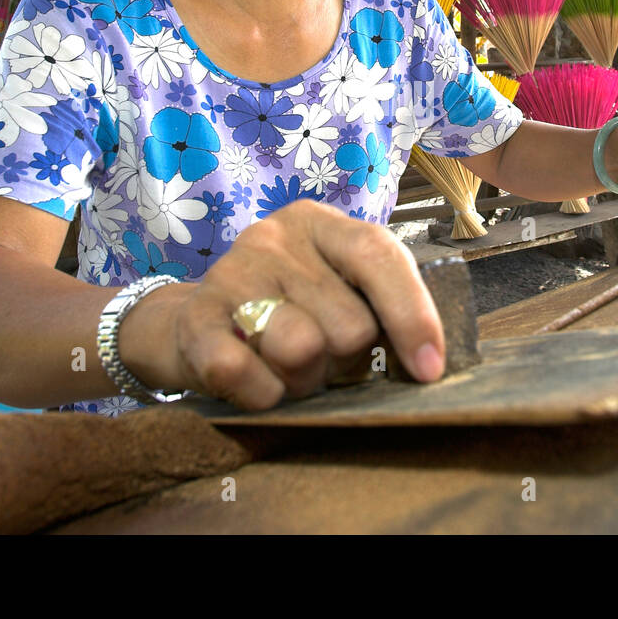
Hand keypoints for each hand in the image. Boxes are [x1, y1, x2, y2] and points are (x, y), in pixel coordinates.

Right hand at [117, 200, 443, 409]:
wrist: (188, 325)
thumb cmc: (286, 312)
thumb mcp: (334, 291)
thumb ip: (379, 308)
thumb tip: (429, 363)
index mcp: (319, 224)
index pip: (378, 255)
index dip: (412, 314)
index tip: (429, 370)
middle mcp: (272, 238)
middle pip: (348, 324)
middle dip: (345, 362)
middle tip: (324, 361)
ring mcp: (230, 274)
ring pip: (301, 349)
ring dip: (304, 381)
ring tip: (290, 372)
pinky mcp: (195, 319)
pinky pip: (244, 373)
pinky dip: (262, 395)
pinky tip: (258, 386)